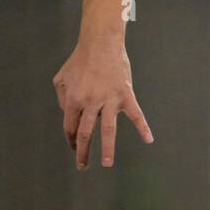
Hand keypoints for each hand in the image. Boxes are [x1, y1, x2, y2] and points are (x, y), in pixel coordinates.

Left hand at [52, 38, 152, 169]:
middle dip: (83, 152)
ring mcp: (109, 99)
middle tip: (82, 167)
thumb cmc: (79, 60)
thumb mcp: (61, 78)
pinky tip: (148, 139)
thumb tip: (68, 115)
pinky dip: (143, 127)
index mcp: (73, 100)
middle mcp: (90, 102)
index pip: (70, 127)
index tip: (74, 147)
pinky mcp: (125, 94)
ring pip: (109, 130)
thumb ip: (61, 98)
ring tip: (108, 164)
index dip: (71, 139)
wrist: (100, 43)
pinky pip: (135, 114)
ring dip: (108, 149)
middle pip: (86, 134)